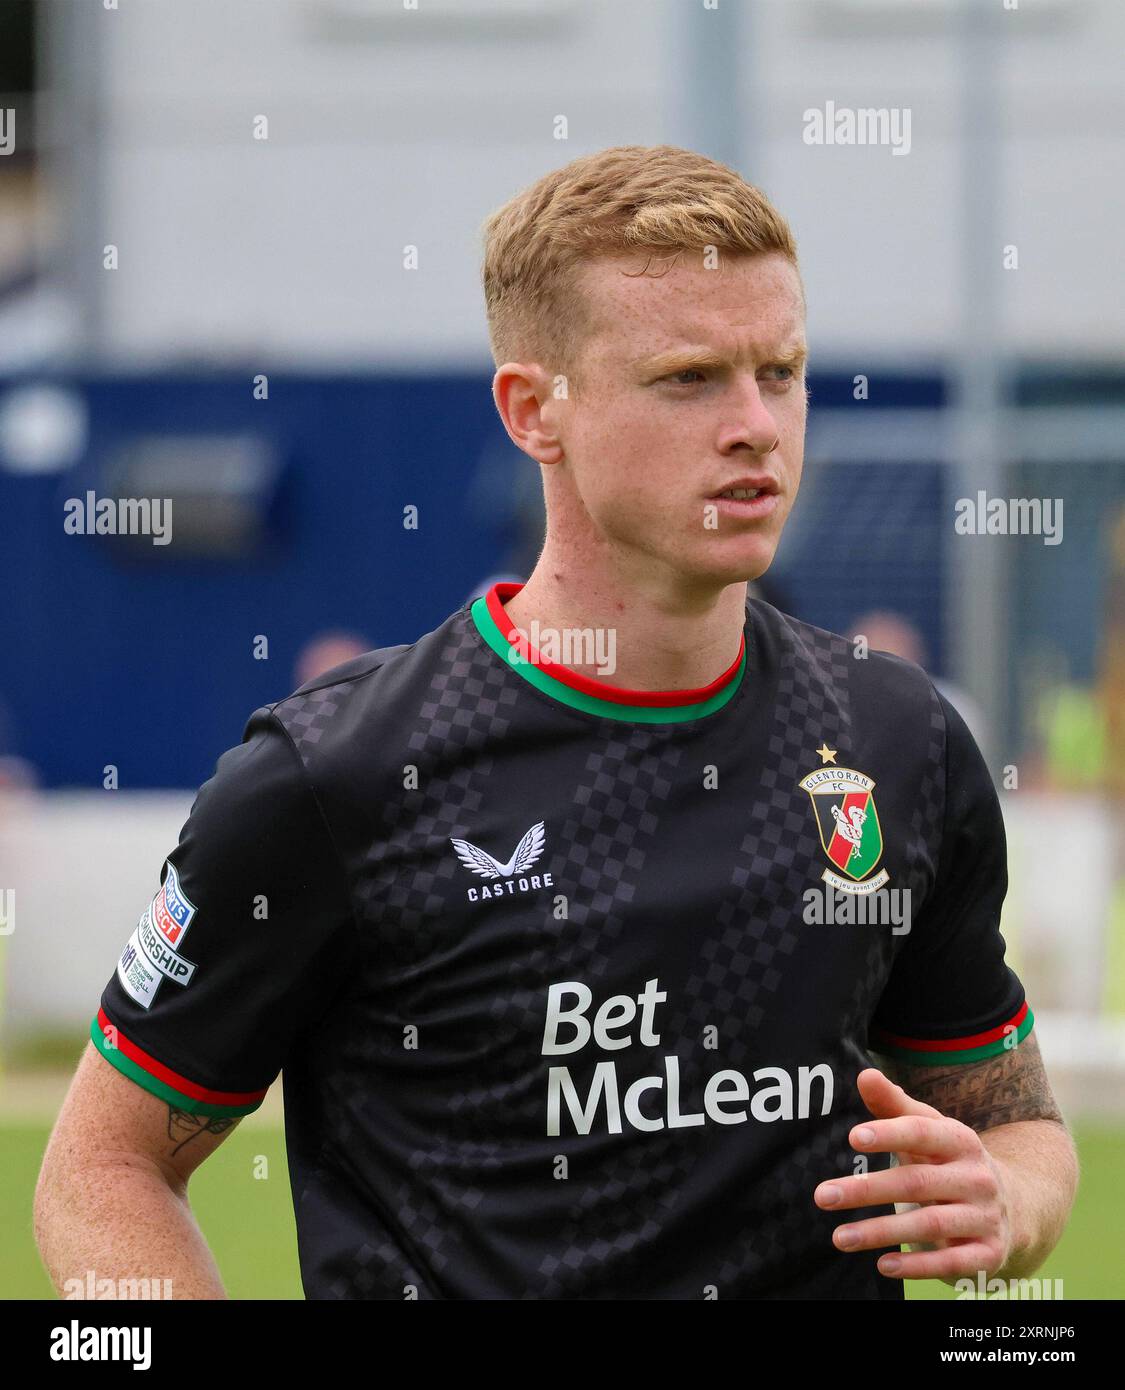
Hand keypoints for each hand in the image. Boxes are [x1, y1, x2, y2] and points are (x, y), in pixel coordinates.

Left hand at [812, 1067, 1016, 1282]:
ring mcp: (985, 1217)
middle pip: (917, 1182)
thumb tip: (864, 1075)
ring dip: (881, 1232)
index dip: (889, 1133)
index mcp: (960, 1140)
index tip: (852, 1137)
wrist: (1014, 1206)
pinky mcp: (989, 1253)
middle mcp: (976, 1177)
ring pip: (931, 1224)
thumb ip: (894, 1105)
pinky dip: (918, 1266)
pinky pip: (952, 1262)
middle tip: (823, 1195)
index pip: (922, 1132)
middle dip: (867, 1189)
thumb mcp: (929, 1131)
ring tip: (839, 1237)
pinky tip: (883, 1265)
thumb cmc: (950, 1161)